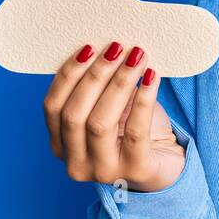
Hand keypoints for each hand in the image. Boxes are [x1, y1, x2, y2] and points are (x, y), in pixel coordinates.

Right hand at [43, 41, 186, 192]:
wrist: (166, 161)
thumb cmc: (132, 129)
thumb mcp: (108, 109)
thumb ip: (96, 88)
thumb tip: (104, 48)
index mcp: (61, 145)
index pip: (52, 108)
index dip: (68, 76)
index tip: (88, 48)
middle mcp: (76, 163)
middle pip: (74, 114)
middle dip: (95, 76)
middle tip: (116, 48)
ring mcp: (104, 171)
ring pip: (100, 123)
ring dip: (119, 83)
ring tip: (136, 57)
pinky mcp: (136, 171)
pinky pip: (136, 130)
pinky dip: (143, 98)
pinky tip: (152, 76)